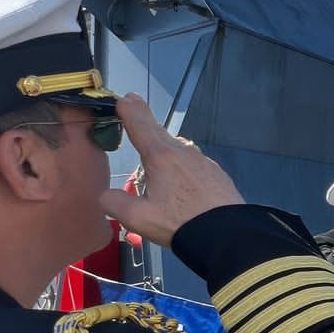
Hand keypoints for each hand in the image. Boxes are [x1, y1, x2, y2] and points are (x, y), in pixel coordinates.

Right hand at [98, 94, 244, 246]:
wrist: (228, 234)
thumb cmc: (179, 223)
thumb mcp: (138, 218)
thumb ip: (115, 203)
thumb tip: (105, 195)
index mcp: (161, 156)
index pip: (141, 126)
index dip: (130, 111)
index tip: (124, 98)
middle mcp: (183, 152)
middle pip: (159, 132)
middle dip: (145, 120)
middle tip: (135, 107)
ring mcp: (203, 162)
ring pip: (179, 148)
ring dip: (165, 145)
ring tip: (156, 152)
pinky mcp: (217, 174)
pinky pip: (193, 163)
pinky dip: (183, 164)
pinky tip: (182, 180)